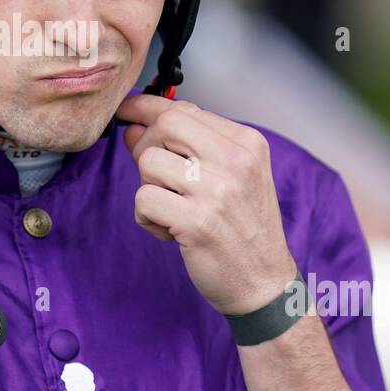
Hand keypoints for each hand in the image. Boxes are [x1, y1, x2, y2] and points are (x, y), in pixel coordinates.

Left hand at [116, 94, 296, 315]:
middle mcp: (236, 161)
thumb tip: (134, 127)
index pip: (185, 110)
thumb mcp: (229, 177)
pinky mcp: (196, 222)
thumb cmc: (242, 227)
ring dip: (149, 188)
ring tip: (173, 210)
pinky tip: (170, 231)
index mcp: (247, 143)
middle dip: (146, 147)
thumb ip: (186, 147)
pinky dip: (147, 218)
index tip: (125, 109)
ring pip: (148, 162)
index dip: (147, 107)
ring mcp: (217, 191)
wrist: (264, 283)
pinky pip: (143, 200)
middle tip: (158, 178)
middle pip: (165, 125)